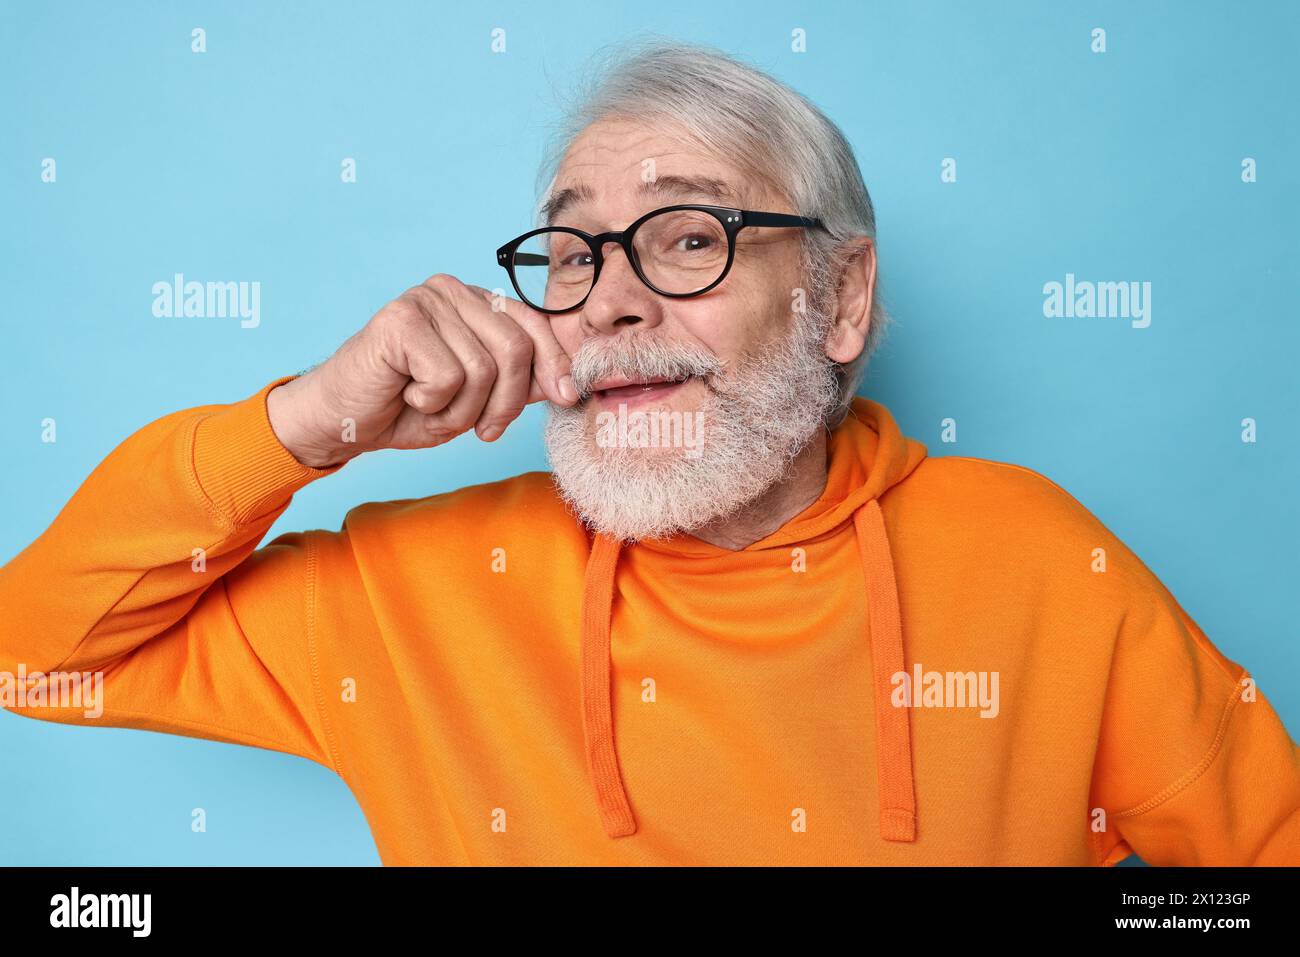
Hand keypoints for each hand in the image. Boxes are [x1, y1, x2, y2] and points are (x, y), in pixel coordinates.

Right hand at [266, 274, 576, 467]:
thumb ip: (519, 384)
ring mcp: (425, 300)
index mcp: (476, 302)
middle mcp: (453, 291)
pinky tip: (407, 394)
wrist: (344, 420)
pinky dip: (432, 403)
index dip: (554, 364)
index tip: (566, 397)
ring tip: (431, 407)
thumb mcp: (478, 401)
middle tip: (481, 429)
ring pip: (481, 369)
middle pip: (514, 349)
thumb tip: (568, 384)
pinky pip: (447, 376)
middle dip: (503, 403)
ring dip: (461, 410)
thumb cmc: (408, 408)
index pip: (534, 325)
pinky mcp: (400, 319)